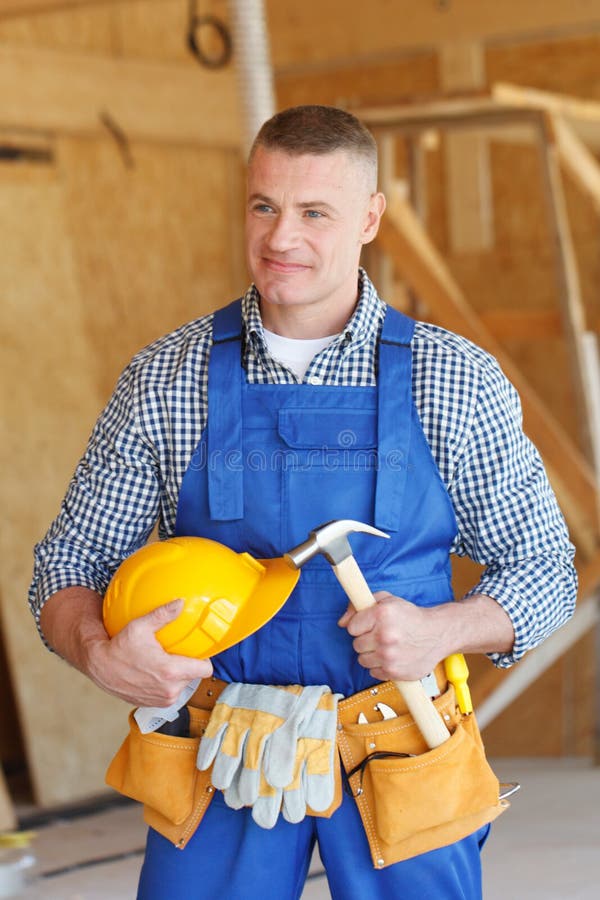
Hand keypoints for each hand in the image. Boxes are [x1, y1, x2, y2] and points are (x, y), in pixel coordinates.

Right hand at [86, 599, 212, 706]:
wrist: (100, 667)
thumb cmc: (118, 648)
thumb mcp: (140, 626)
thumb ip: (163, 614)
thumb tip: (180, 603)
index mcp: (171, 672)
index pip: (206, 669)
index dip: (204, 659)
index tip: (199, 651)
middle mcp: (169, 690)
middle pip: (194, 676)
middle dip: (188, 666)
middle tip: (177, 653)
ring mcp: (162, 700)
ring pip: (182, 685)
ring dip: (177, 676)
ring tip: (166, 662)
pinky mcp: (155, 704)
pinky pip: (169, 693)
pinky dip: (166, 684)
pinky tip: (156, 673)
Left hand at [337, 591, 446, 681]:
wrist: (438, 634)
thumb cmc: (411, 616)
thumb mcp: (386, 600)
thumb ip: (359, 605)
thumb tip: (341, 622)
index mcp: (381, 614)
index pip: (351, 627)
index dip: (360, 626)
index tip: (370, 625)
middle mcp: (384, 636)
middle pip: (356, 645)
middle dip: (366, 640)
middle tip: (381, 636)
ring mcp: (389, 656)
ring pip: (362, 660)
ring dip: (372, 654)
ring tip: (388, 647)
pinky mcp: (394, 672)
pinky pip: (373, 672)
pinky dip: (380, 666)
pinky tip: (393, 657)